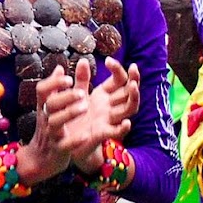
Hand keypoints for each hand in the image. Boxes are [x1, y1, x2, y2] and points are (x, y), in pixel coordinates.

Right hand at [14, 69, 77, 185]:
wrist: (40, 160)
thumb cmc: (50, 130)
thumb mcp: (50, 109)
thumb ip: (56, 88)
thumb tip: (60, 67)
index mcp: (44, 107)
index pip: (42, 90)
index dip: (53, 82)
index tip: (68, 78)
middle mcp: (45, 119)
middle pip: (50, 104)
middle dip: (65, 97)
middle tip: (81, 92)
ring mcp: (51, 134)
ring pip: (56, 122)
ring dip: (69, 113)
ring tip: (85, 107)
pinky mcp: (58, 150)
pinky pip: (64, 145)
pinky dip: (73, 140)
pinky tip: (85, 135)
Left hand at [65, 58, 140, 173]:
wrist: (67, 142)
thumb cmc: (75, 118)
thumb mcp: (77, 96)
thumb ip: (82, 79)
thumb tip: (83, 60)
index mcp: (105, 96)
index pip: (119, 79)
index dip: (118, 69)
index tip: (108, 60)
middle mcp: (110, 106)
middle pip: (129, 91)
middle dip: (134, 79)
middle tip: (134, 68)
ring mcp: (109, 120)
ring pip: (129, 108)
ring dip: (134, 98)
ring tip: (133, 87)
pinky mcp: (103, 134)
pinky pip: (117, 132)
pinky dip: (123, 128)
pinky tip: (127, 123)